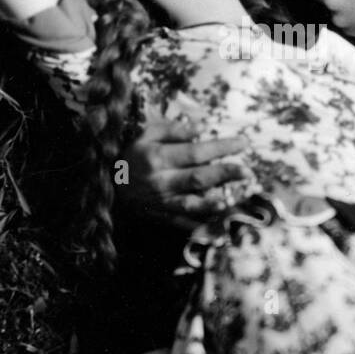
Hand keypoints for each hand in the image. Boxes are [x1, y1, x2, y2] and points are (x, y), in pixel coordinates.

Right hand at [124, 110, 249, 228]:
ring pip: (193, 204)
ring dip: (216, 203)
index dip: (222, 147)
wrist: (106, 184)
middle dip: (226, 174)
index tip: (243, 143)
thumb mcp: (145, 134)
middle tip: (248, 171)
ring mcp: (161, 202)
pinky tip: (218, 224)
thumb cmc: (130, 154)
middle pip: (199, 178)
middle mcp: (161, 181)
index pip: (196, 151)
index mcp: (158, 157)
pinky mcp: (160, 217)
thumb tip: (199, 128)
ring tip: (233, 199)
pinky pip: (183, 224)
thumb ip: (171, 129)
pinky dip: (200, 226)